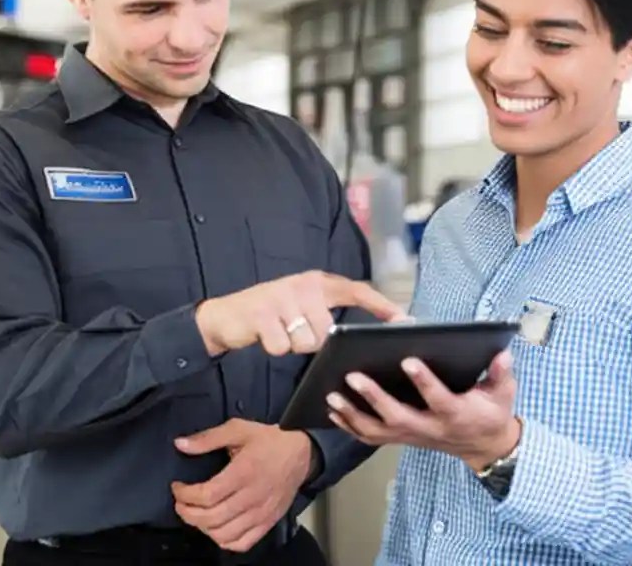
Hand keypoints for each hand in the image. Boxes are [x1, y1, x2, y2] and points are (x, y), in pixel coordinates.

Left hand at [172, 419, 312, 551]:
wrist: (302, 453)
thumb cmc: (270, 441)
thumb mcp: (238, 429)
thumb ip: (208, 438)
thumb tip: (181, 444)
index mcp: (243, 473)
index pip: (206, 495)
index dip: (185, 495)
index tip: (177, 487)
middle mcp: (252, 497)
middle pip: (211, 518)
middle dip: (187, 513)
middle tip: (181, 503)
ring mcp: (261, 514)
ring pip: (224, 534)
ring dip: (202, 528)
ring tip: (196, 514)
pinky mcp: (268, 523)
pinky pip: (242, 543)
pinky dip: (225, 541)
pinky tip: (216, 529)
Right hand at [195, 270, 404, 356]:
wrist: (226, 316)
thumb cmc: (272, 316)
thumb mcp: (302, 306)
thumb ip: (327, 314)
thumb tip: (357, 337)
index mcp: (317, 282)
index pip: (356, 290)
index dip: (382, 305)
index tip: (405, 320)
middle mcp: (302, 285)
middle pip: (329, 330)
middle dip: (315, 341)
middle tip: (295, 331)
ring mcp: (281, 297)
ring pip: (307, 341)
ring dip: (294, 345)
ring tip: (279, 331)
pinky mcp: (262, 313)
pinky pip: (282, 347)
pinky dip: (274, 349)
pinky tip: (265, 336)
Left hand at [327, 351, 520, 470]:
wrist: (482, 446)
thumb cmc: (490, 412)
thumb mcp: (503, 393)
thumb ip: (501, 374)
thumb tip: (502, 354)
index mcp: (455, 413)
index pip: (439, 398)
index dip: (424, 381)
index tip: (408, 360)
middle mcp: (429, 427)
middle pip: (397, 416)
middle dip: (374, 397)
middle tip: (353, 376)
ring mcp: (412, 435)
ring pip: (377, 430)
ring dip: (353, 413)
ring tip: (332, 395)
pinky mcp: (401, 438)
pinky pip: (370, 437)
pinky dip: (349, 425)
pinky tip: (332, 410)